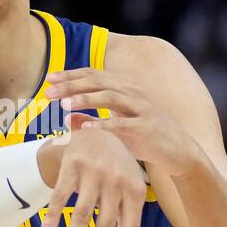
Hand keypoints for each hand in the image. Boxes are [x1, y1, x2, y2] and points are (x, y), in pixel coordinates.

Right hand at [36, 127, 146, 226]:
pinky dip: (53, 216)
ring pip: (81, 214)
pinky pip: (61, 195)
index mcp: (135, 190)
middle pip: (106, 225)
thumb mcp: (129, 185)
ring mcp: (94, 173)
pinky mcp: (73, 164)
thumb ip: (126, 214)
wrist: (98, 128)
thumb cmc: (117, 165)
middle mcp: (116, 181)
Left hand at [45, 67, 203, 177]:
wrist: (179, 152)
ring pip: (110, 97)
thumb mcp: (116, 127)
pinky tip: (86, 128)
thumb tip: (67, 117)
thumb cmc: (144, 138)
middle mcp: (133, 92)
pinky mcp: (147, 126)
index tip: (48, 80)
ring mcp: (141, 108)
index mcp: (125, 87)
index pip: (93, 74)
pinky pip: (123, 123)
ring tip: (63, 105)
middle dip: (71, 85)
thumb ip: (93, 119)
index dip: (70, 75)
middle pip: (98, 81)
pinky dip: (104, 124)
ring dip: (84, 99)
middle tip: (48, 92)